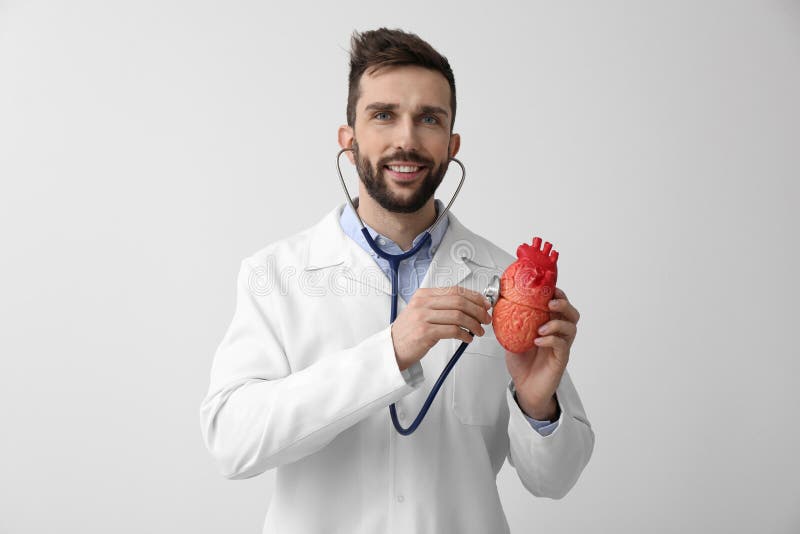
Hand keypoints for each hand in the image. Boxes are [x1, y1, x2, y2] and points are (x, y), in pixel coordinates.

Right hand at [391, 286, 492, 370]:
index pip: (455, 290)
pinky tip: (467, 338)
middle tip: (485, 318)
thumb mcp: (422, 312)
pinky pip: (453, 330)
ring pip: (458, 316)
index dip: (474, 296)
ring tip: (478, 331)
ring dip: (474, 324)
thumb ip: (441, 306)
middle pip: (459, 301)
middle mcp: (423, 303)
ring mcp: (423, 317)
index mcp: (423, 295)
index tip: (484, 304)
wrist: (392, 348)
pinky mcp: (425, 332)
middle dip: (478, 310)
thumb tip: (469, 305)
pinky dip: (465, 334)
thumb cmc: (409, 332)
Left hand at [504, 287, 579, 418]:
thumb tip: (496, 303)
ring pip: (571, 328)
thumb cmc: (522, 363)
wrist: (524, 387)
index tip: (549, 288)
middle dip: (563, 304)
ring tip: (541, 327)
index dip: (558, 294)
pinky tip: (538, 341)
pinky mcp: (560, 359)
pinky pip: (561, 345)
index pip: (560, 305)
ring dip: (557, 323)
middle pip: (572, 314)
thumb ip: (509, 322)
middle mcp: (558, 334)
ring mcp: (561, 346)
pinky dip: (550, 340)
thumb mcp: (512, 337)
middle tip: (550, 304)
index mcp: (549, 324)